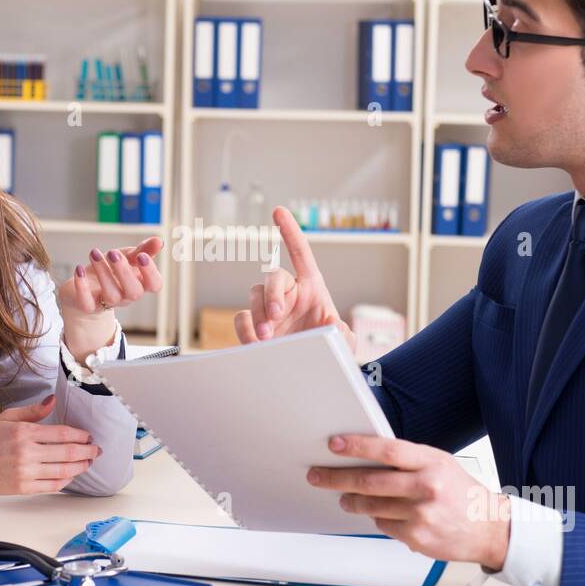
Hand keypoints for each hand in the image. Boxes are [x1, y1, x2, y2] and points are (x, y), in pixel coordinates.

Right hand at [0, 394, 100, 495]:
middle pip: (68, 452)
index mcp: (25, 433)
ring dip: (81, 466)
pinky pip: (52, 485)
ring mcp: (26, 472)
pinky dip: (66, 480)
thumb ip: (33, 411)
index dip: (81, 435)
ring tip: (88, 462)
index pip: (63, 434)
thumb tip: (52, 400)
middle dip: (87, 451)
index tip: (88, 436)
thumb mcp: (8, 417)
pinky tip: (71, 475)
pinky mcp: (24, 487)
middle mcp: (27, 453)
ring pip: (63, 470)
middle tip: (96, 450)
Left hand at [57, 236, 163, 359]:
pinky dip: (82, 287)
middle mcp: (126, 296)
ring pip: (111, 295)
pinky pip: (87, 303)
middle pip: (134, 292)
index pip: (154, 284)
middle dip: (124, 271)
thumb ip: (143, 250)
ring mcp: (108, 303)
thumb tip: (159, 241)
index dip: (150, 272)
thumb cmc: (112, 270)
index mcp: (140, 284)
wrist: (87, 287)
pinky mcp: (89, 306)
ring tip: (95, 253)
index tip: (141, 256)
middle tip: (112, 253)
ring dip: (103, 273)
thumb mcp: (128, 257)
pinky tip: (79, 270)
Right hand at [234, 206, 354, 353]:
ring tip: (267, 337)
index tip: (278, 211)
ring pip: (254, 295)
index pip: (300, 253)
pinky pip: (241, 317)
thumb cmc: (327, 348)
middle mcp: (287, 294)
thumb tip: (334, 324)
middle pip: (272, 276)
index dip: (289, 231)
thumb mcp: (343, 342)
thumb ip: (342, 332)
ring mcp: (268, 310)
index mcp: (310, 287)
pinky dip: (245, 329)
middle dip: (271, 295)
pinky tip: (255, 344)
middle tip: (275, 317)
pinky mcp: (253, 327)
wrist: (309, 374)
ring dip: (258, 314)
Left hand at [307, 433, 510, 568]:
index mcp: (432, 462)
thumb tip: (366, 456)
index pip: (388, 449)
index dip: (358, 446)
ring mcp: (421, 513)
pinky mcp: (416, 536)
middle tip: (319, 476)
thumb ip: (408, 460)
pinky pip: (382, 525)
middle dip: (337, 478)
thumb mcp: (440, 464)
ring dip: (352, 501)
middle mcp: (427, 487)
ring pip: (371, 506)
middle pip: (371, 480)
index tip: (336, 444)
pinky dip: (377, 519)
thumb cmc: (462, 494)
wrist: (489, 528)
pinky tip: (384, 515)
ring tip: (346, 498)